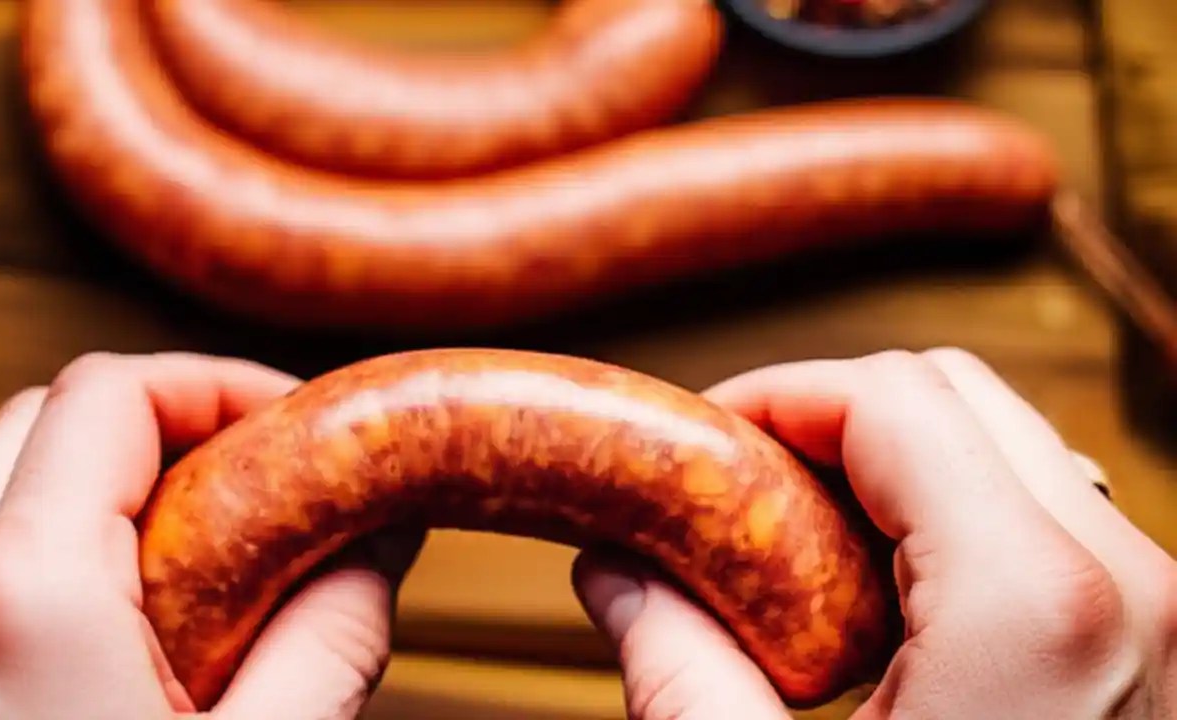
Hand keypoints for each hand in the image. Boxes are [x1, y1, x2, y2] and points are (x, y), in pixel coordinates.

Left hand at [0, 352, 424, 719]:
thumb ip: (334, 638)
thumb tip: (381, 543)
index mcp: (21, 600)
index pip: (108, 393)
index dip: (218, 382)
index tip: (296, 425)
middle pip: (51, 422)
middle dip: (172, 427)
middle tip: (268, 481)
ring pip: (12, 490)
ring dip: (123, 491)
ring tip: (221, 560)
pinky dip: (74, 553)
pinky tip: (151, 625)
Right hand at [572, 348, 1176, 718]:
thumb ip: (675, 664)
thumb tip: (614, 571)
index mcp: (1036, 608)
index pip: (893, 397)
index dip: (775, 394)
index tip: (702, 438)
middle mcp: (1131, 593)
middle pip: (957, 398)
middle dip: (827, 417)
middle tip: (736, 482)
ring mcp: (1163, 623)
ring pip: (1009, 450)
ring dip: (889, 467)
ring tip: (797, 543)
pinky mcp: (1156, 656)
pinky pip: (1047, 523)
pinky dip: (949, 521)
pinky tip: (878, 601)